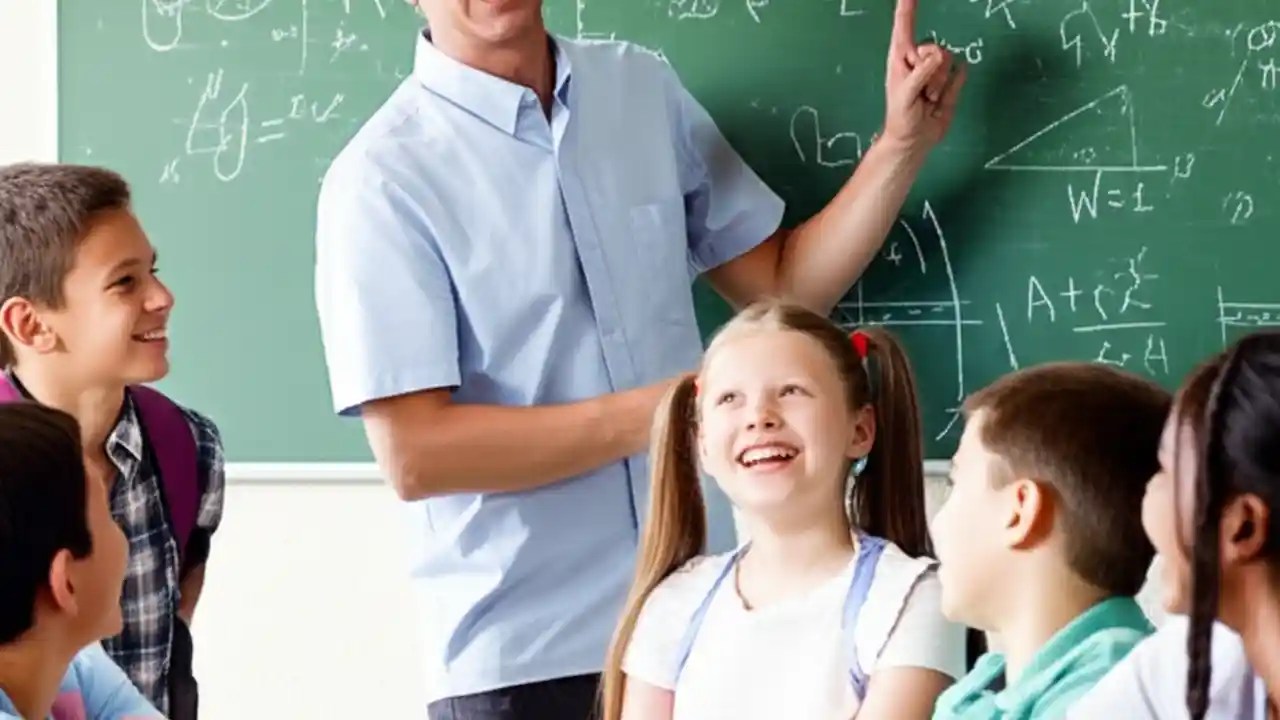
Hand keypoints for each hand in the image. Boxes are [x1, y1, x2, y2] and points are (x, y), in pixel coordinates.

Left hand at [881, 0, 966, 153]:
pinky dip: (953, 86)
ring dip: (940, 83)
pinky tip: (941, 98)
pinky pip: (960, 73)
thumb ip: (920, 74)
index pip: (904, 26)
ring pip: (949, 59)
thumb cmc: (901, 117)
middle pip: (935, 47)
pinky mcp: (951, 80)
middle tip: (922, 93)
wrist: (915, 140)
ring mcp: (935, 69)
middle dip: (932, 72)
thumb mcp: (906, 95)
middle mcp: (918, 59)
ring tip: (929, 99)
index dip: (907, 8)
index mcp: (900, 57)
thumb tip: (937, 57)